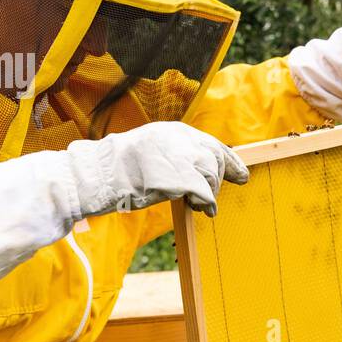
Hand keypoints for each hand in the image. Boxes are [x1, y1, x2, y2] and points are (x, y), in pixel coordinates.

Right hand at [68, 121, 249, 216]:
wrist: (99, 174)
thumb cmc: (120, 168)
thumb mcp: (151, 149)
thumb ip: (175, 153)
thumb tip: (200, 166)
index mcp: (174, 131)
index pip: (212, 144)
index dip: (230, 160)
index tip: (241, 173)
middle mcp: (181, 140)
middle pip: (216, 158)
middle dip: (225, 175)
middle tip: (229, 188)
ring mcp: (181, 157)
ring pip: (212, 176)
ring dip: (210, 192)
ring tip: (199, 203)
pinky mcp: (180, 178)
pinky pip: (205, 193)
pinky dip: (207, 204)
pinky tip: (202, 210)